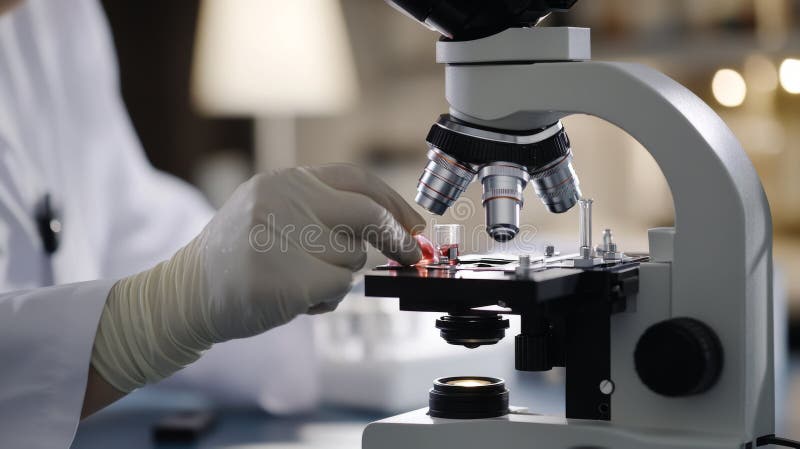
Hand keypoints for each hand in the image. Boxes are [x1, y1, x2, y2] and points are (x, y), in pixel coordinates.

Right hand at [90, 164, 424, 392]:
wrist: (185, 294)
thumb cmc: (237, 257)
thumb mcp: (272, 212)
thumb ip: (322, 211)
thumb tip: (390, 225)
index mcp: (285, 181)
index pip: (356, 178)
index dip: (393, 200)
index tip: (413, 222)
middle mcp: (284, 201)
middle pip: (367, 214)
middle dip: (397, 238)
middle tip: (410, 255)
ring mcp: (282, 238)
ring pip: (352, 257)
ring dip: (340, 275)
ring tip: (303, 281)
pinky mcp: (285, 279)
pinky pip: (337, 288)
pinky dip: (326, 299)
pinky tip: (295, 299)